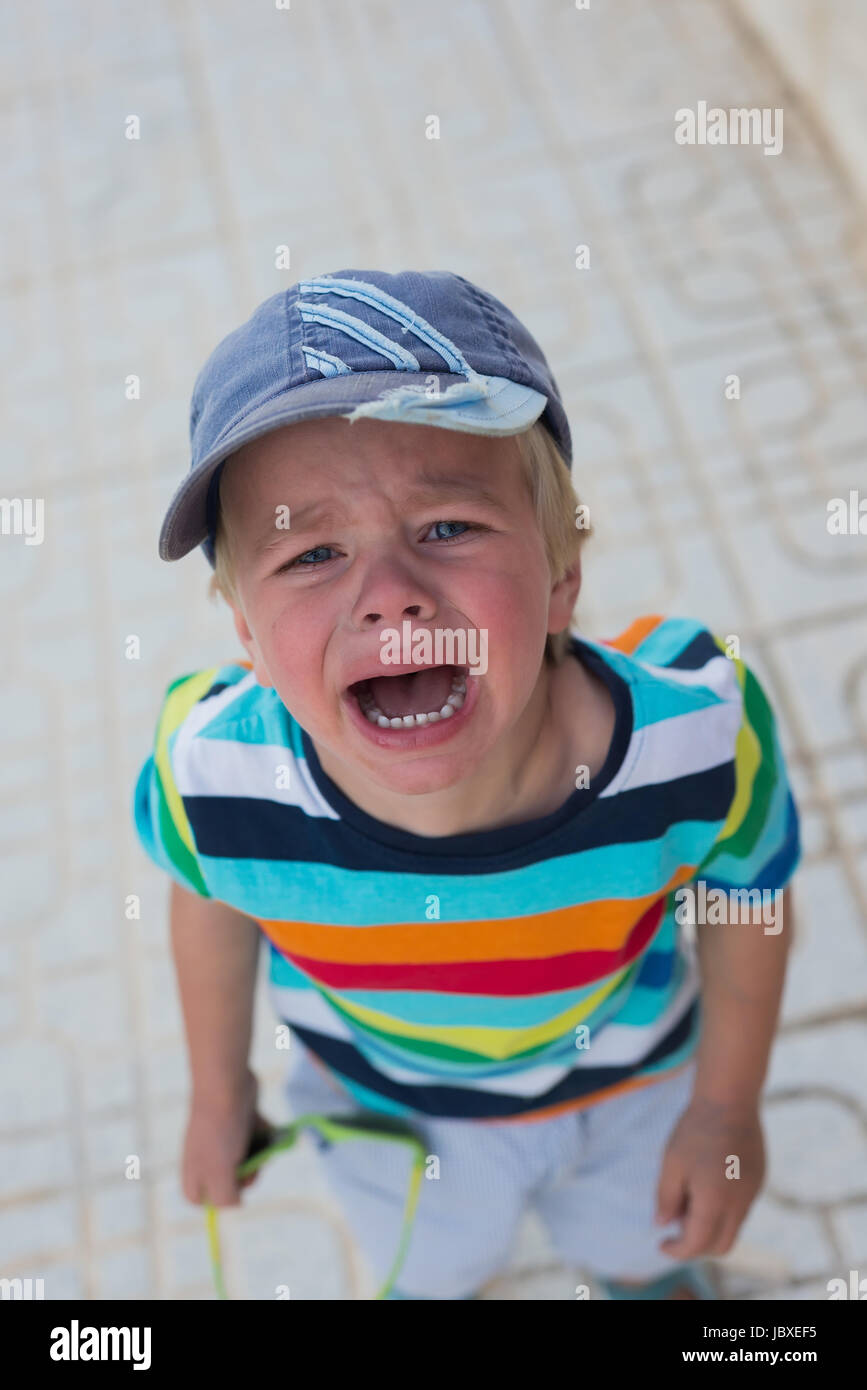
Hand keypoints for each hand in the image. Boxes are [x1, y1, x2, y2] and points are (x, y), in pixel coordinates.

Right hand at [182, 1068, 275, 1206]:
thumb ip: (225, 1197)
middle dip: (249, 1175)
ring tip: (264, 1144)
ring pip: (248, 1158)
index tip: (233, 1191)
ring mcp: (225, 1137)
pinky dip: (268, 1135)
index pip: (198, 1198)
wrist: (228, 1083)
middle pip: (231, 1180)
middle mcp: (207, 1155)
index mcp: (195, 1169)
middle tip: (252, 1165)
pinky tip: (267, 1128)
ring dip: (262, 1154)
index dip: (216, 1201)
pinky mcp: (242, 1121)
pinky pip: (259, 1137)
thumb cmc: (221, 1130)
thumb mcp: (220, 1173)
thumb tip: (237, 1204)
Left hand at [654, 1095, 764, 1258]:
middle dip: (696, 1244)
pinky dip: (722, 1210)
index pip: (697, 1244)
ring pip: (733, 1228)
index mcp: (715, 1201)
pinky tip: (706, 1182)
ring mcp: (752, 1193)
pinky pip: (741, 1209)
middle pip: (720, 1246)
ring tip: (689, 1195)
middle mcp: (739, 1203)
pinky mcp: (758, 1181)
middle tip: (675, 1223)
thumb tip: (662, 1225)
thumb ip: (666, 1198)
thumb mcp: (671, 1163)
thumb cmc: (695, 1129)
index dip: (677, 1250)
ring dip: (710, 1226)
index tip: (661, 1242)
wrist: (730, 1099)